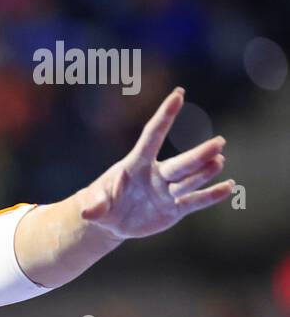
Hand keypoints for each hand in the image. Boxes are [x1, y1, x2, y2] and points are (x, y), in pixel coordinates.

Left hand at [80, 87, 233, 240]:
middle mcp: (155, 175)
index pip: (153, 136)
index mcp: (135, 165)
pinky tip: (229, 187)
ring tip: (220, 160)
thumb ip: (94, 207)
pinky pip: (195, 201)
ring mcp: (166, 192)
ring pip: (190, 180)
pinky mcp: (174, 209)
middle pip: (179, 164)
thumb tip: (88, 212)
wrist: (109, 222)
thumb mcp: (93, 206)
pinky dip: (211, 195)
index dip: (165, 116)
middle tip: (219, 142)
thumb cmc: (100, 204)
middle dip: (198, 155)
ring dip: (205, 171)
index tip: (178, 94)